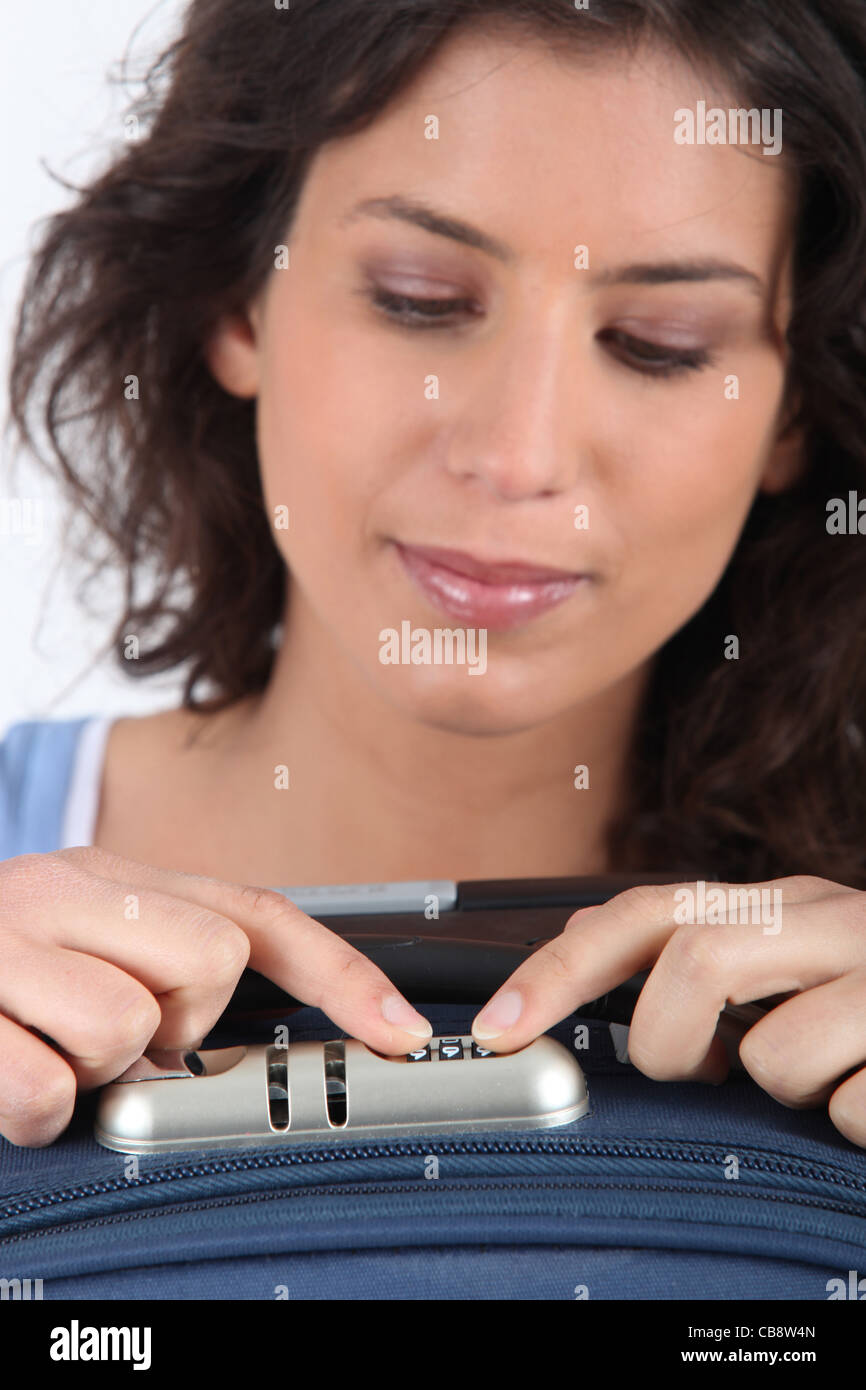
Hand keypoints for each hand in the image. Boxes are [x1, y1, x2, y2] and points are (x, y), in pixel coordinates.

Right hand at [0, 846, 431, 1146]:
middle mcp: (68, 891)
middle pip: (208, 963)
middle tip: (122, 1031)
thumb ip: (163, 956)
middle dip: (178, 1023)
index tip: (402, 1033)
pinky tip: (9, 1073)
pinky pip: (51, 1089)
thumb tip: (253, 1027)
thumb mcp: (85, 936)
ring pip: (127, 1028)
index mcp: (116, 877)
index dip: (341, 974)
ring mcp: (10, 944)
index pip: (255, 915)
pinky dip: (38, 1106)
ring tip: (48, 1044)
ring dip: (98, 1065)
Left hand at [470, 875, 865, 1146]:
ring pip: (774, 1051)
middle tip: (707, 1073)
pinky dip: (853, 1124)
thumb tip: (582, 957)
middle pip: (695, 960)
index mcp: (780, 901)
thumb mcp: (791, 963)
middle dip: (673, 1041)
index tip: (498, 1028)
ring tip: (828, 1080)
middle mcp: (830, 917)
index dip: (560, 968)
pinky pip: (852, 1107)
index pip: (644, 912)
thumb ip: (705, 957)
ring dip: (784, 1091)